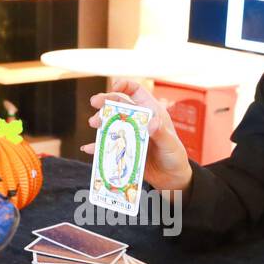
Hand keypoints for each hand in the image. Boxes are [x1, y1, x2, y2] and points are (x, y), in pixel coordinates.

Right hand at [80, 78, 192, 193]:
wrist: (170, 178)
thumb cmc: (175, 157)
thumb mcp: (170, 145)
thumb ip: (161, 134)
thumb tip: (152, 122)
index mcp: (151, 112)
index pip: (136, 91)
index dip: (124, 85)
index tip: (113, 87)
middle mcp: (138, 121)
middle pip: (119, 104)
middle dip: (105, 101)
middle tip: (94, 103)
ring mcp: (129, 134)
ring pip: (111, 122)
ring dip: (100, 121)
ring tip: (94, 124)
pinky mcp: (123, 149)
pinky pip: (108, 145)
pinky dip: (97, 145)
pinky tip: (89, 148)